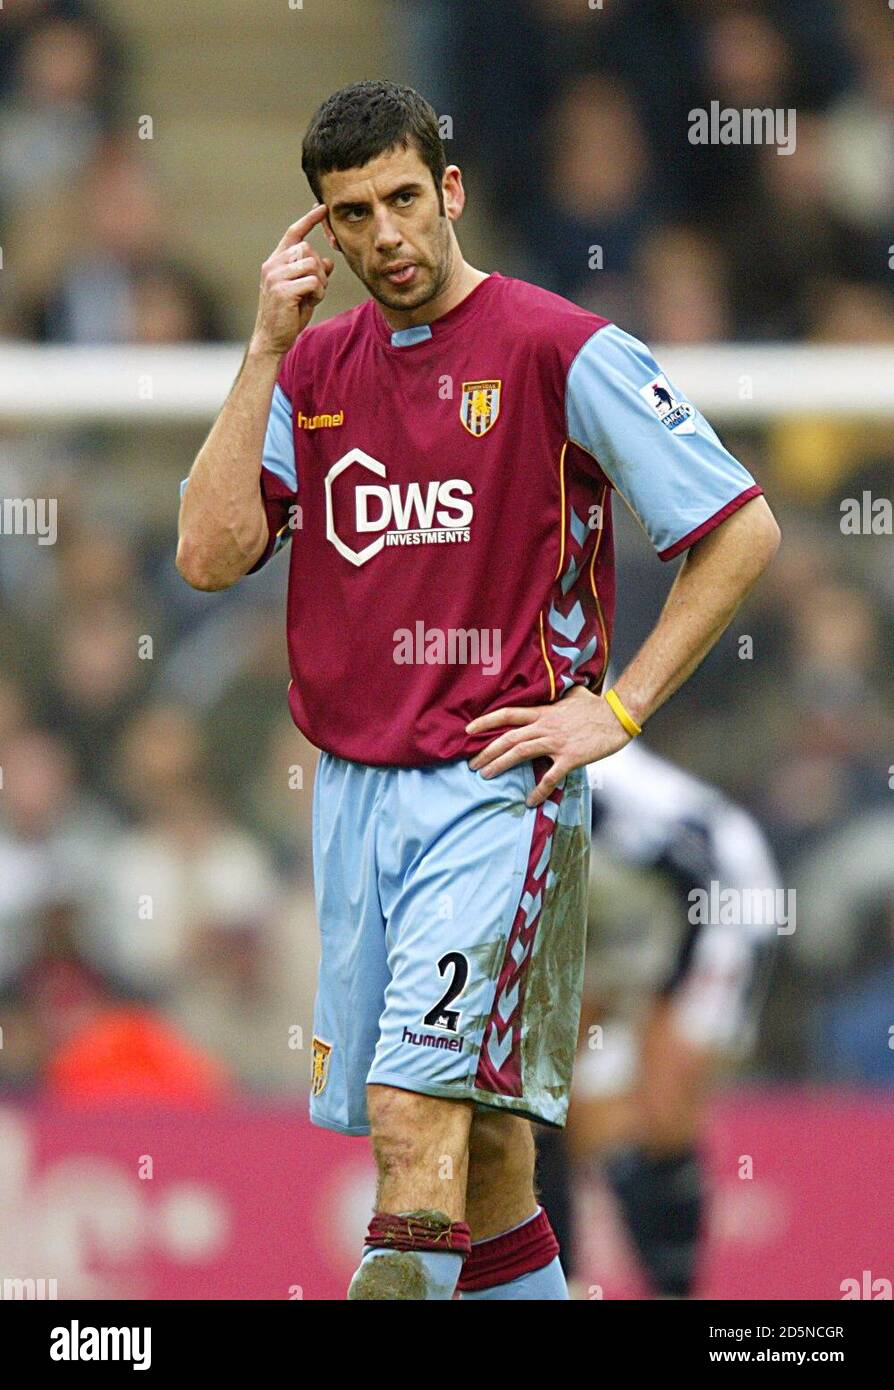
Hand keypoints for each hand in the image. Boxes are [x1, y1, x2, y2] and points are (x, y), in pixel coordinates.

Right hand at [251, 204, 334, 354]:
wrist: (272, 339)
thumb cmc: (288, 316)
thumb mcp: (304, 292)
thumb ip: (314, 274)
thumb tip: (328, 262)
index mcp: (275, 263)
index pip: (293, 234)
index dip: (309, 220)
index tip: (322, 208)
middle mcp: (273, 265)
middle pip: (307, 249)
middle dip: (319, 267)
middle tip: (317, 288)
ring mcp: (275, 276)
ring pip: (311, 264)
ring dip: (320, 282)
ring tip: (312, 296)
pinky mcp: (282, 290)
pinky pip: (313, 281)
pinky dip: (318, 292)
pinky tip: (310, 302)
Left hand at [466, 685, 630, 806]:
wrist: (618, 716)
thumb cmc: (597, 706)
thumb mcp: (573, 694)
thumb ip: (560, 696)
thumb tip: (558, 691)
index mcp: (543, 712)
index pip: (508, 714)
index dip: (486, 721)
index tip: (468, 729)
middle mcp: (545, 727)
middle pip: (508, 738)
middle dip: (487, 751)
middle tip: (472, 764)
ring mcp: (556, 742)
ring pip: (521, 753)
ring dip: (501, 765)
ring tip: (486, 776)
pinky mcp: (570, 758)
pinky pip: (550, 776)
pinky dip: (539, 790)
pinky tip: (529, 801)